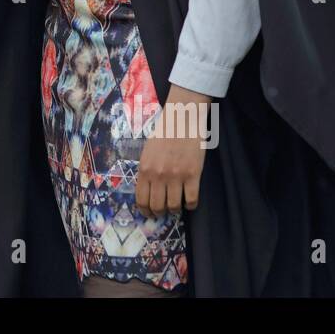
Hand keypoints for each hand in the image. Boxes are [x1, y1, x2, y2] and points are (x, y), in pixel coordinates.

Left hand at [134, 84, 209, 218]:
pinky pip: (192, 200)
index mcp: (144, 169)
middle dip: (160, 213)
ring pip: (174, 206)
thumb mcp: (147, 152)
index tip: (149, 214)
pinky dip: (191, 205)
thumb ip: (146, 171)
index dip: (145, 212)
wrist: (182, 119)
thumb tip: (147, 192)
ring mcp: (176, 176)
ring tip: (177, 205)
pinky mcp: (193, 175)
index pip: (141, 200)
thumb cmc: (164, 134)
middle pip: (157, 207)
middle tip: (164, 211)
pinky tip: (190, 201)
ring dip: (175, 209)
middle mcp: (158, 175)